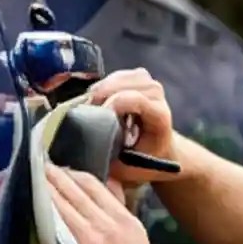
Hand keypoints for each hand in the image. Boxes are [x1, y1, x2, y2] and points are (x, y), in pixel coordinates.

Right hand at [87, 68, 178, 183]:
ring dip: (100, 90)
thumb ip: (107, 157)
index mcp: (160, 117)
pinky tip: (98, 101)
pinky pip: (116, 75)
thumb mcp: (127, 168)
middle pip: (123, 84)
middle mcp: (158, 96)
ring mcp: (150, 84)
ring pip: (118, 78)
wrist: (161, 151)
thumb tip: (81, 149)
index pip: (135, 99)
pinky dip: (102, 86)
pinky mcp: (140, 77)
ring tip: (90, 108)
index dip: (110, 105)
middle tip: (84, 113)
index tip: (93, 118)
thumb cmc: (143, 162)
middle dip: (100, 96)